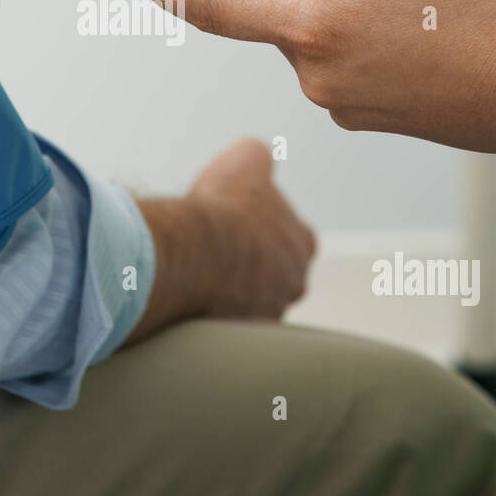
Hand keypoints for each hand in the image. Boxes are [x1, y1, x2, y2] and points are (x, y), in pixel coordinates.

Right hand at [129, 139, 315, 344]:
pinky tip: (192, 293)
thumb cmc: (226, 207)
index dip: (262, 226)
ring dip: (230, 289)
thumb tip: (256, 157)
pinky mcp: (237, 337)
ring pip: (250, 302)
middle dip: (250, 263)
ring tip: (201, 272)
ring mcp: (267, 313)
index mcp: (302, 243)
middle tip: (218, 248)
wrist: (198, 252)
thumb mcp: (247, 158)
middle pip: (273, 273)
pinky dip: (210, 312)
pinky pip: (225, 325)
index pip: (292, 235)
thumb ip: (258, 158)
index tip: (236, 221)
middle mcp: (293, 283)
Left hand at [137, 0, 495, 163]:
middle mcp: (320, 75)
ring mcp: (345, 103)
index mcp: (319, 29)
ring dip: (332, 4)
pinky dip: (357, 33)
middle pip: (273, 16)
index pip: (216, 11)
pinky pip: (342, 64)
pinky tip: (408, 14)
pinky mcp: (373, 116)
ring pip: (312, 37)